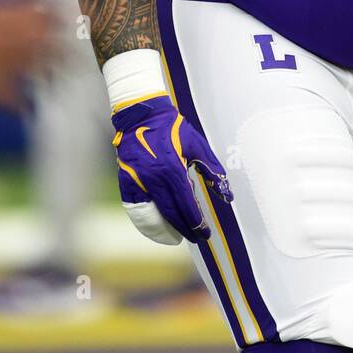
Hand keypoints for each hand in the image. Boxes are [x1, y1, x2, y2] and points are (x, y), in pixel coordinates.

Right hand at [112, 93, 232, 245]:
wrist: (141, 115)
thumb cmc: (173, 128)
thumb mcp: (196, 144)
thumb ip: (212, 169)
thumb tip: (227, 193)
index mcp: (172, 168)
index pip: (186, 204)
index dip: (196, 222)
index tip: (205, 233)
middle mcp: (154, 178)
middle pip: (171, 213)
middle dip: (185, 229)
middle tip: (196, 238)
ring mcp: (137, 181)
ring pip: (152, 214)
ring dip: (165, 230)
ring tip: (177, 238)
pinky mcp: (125, 181)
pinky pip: (136, 209)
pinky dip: (147, 221)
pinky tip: (157, 226)